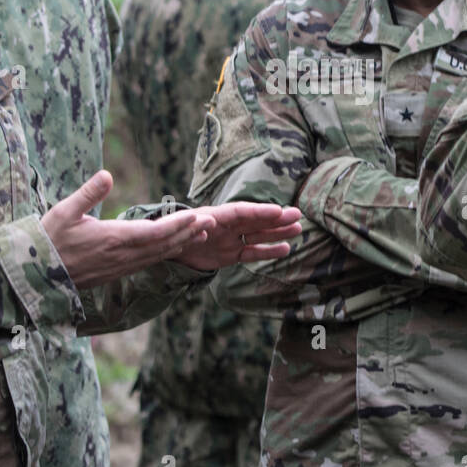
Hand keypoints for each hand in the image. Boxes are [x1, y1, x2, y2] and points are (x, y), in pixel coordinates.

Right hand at [43, 171, 216, 289]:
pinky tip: (175, 247)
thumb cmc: (48, 240)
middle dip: (189, 233)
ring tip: (202, 233)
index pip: (155, 232)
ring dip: (182, 244)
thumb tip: (107, 174)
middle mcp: (122, 256)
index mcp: (113, 238)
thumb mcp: (64, 211)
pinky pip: (148, 262)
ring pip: (159, 255)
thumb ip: (88, 193)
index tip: (196, 215)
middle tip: (211, 221)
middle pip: (164, 244)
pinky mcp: (116, 272)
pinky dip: (166, 253)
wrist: (35, 276)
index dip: (178, 225)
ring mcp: (121, 267)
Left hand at [174, 201, 302, 270]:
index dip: (260, 211)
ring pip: (259, 235)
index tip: (278, 211)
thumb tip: (208, 222)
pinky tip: (285, 249)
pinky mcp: (231, 255)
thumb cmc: (174, 232)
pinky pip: (252, 252)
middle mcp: (228, 226)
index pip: (242, 212)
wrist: (168, 249)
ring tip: (298, 229)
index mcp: (217, 215)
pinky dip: (268, 251)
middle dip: (276, 219)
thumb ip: (196, 225)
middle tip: (298, 215)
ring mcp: (231, 240)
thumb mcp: (182, 227)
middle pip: (255, 221)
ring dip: (278, 232)